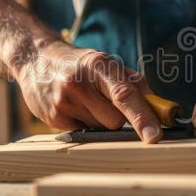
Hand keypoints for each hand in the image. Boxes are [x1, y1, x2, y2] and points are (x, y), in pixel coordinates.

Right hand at [16, 41, 162, 142]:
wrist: (35, 59)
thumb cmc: (80, 64)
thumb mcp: (107, 64)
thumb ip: (135, 84)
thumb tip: (160, 108)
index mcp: (98, 65)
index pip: (124, 95)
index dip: (142, 117)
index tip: (154, 136)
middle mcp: (78, 82)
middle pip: (115, 120)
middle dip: (117, 116)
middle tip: (103, 100)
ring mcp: (63, 101)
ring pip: (100, 129)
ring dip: (99, 121)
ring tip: (85, 102)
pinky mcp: (52, 118)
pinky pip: (83, 133)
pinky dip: (84, 124)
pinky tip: (73, 108)